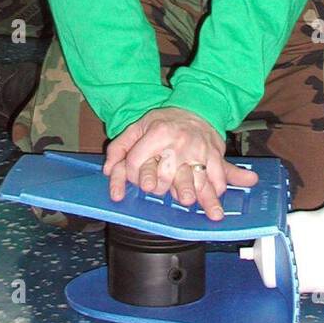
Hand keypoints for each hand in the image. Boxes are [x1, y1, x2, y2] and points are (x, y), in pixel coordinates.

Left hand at [103, 106, 257, 220]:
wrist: (197, 108)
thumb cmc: (165, 122)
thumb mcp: (138, 126)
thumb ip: (118, 148)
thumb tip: (107, 171)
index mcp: (157, 133)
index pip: (136, 161)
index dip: (131, 173)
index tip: (134, 178)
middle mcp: (178, 144)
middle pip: (165, 175)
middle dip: (159, 187)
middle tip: (158, 190)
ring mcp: (198, 151)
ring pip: (196, 179)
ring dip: (201, 197)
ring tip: (212, 214)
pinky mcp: (215, 156)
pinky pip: (216, 177)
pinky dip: (216, 190)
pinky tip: (215, 203)